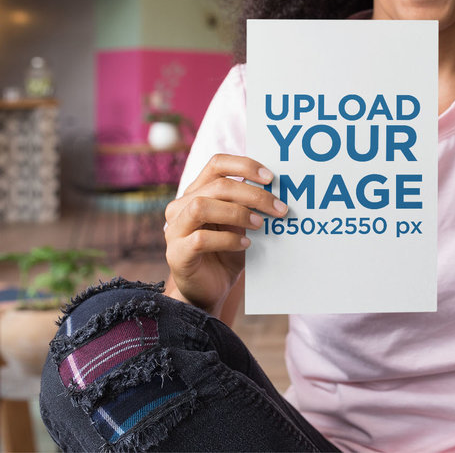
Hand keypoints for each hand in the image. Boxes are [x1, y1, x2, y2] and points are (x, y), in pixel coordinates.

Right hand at [163, 154, 287, 312]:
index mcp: (196, 192)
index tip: (270, 177)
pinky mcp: (177, 253)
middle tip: (279, 208)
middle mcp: (181, 206)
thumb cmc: (226, 253)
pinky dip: (228, 239)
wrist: (209, 290)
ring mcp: (175, 229)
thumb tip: (274, 189)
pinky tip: (245, 244)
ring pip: (202, 206)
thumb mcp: (240, 225)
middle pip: (217, 186)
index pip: (217, 164)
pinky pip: (201, 239)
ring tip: (260, 224)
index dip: (244, 165)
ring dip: (238, 213)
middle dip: (253, 194)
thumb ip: (248, 205)